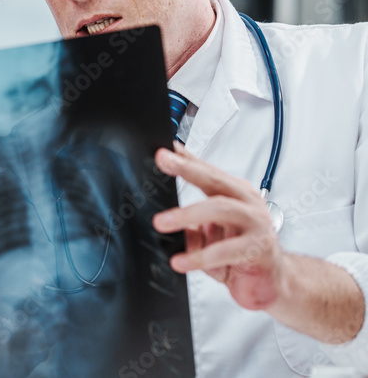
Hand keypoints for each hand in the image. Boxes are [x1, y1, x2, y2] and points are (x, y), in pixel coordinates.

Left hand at [152, 142, 283, 309]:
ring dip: (187, 214)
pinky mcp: (260, 248)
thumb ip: (189, 222)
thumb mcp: (209, 233)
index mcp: (234, 193)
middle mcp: (247, 202)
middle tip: (164, 161)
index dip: (186, 158)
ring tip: (161, 223)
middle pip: (215, 180)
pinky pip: (226, 250)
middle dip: (187, 169)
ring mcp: (257, 222)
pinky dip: (201, 256)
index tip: (163, 150)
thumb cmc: (241, 252)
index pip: (207, 170)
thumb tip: (162, 216)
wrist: (272, 282)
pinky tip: (182, 261)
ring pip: (220, 208)